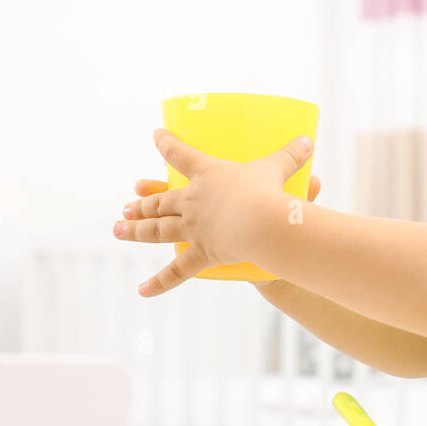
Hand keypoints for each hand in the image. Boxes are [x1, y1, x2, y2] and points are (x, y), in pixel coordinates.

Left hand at [115, 128, 315, 296]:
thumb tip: (308, 139)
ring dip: (135, 231)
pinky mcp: (201, 252)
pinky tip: (142, 290)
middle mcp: (192, 201)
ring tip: (118, 230)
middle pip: (161, 201)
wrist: (261, 221)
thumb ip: (292, 155)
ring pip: (157, 229)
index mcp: (207, 175)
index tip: (155, 135)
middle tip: (126, 207)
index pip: (180, 154)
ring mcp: (192, 228)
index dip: (167, 143)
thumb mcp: (280, 169)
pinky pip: (177, 270)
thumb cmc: (269, 191)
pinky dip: (159, 282)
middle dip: (142, 203)